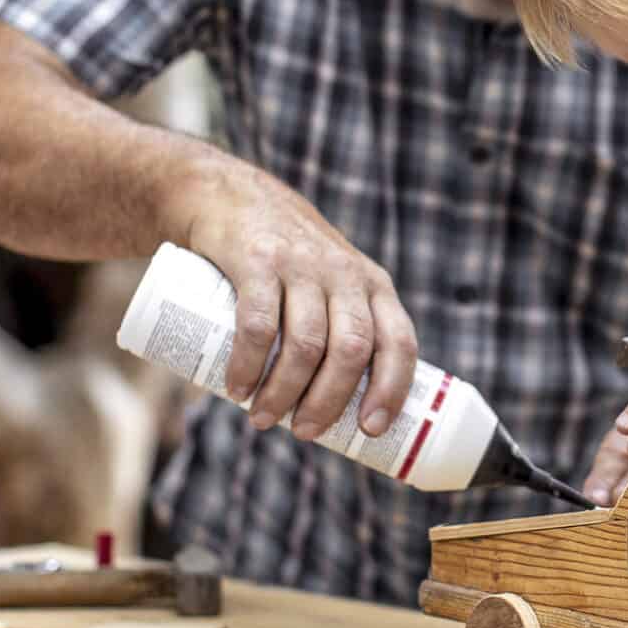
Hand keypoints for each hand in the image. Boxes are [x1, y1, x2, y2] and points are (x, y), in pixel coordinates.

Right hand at [173, 160, 417, 442]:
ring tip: (263, 419)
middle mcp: (345, 274)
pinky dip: (248, 365)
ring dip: (284, 393)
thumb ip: (339, 326)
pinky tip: (238, 389)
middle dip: (330, 401)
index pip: (399, 342)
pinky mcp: (258, 260)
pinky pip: (259, 324)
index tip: (370, 429)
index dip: (391, 389)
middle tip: (304, 432)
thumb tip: (338, 413)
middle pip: (351, 351)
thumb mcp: (329, 281)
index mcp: (373, 285)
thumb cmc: (284, 260)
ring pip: (306, 344)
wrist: (228, 195)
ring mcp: (302, 264)